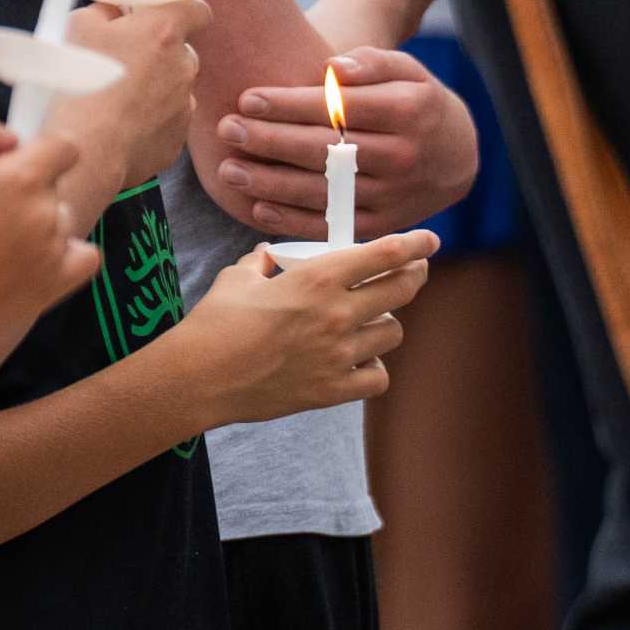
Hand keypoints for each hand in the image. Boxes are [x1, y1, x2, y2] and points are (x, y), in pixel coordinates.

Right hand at [0, 107, 101, 351]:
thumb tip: (10, 135)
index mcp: (21, 178)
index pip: (63, 145)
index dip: (36, 146)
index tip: (7, 159)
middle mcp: (46, 214)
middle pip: (53, 183)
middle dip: (24, 184)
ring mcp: (53, 253)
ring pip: (60, 218)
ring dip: (36, 218)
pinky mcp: (53, 286)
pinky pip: (84, 257)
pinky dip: (67, 251)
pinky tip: (34, 253)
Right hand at [54, 0, 210, 191]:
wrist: (87, 149)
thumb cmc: (79, 82)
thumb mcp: (78, 25)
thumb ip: (105, 10)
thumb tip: (114, 11)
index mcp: (162, 30)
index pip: (195, 8)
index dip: (179, 9)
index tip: (160, 14)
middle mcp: (183, 65)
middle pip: (179, 49)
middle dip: (156, 51)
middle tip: (122, 58)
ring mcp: (184, 104)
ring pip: (172, 86)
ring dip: (151, 86)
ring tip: (113, 98)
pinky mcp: (178, 137)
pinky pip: (166, 118)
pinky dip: (147, 118)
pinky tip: (117, 123)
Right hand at [188, 232, 437, 425]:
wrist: (201, 376)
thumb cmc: (215, 321)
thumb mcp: (237, 276)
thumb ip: (263, 262)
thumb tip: (271, 255)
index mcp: (315, 280)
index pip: (381, 256)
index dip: (412, 245)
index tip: (429, 240)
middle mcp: (336, 315)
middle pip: (400, 290)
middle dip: (413, 274)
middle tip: (413, 268)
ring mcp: (339, 355)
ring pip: (392, 332)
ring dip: (386, 320)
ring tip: (372, 316)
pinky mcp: (334, 389)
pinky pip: (378, 376)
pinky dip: (373, 365)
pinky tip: (358, 357)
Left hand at [211, 47, 478, 238]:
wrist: (458, 155)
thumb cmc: (416, 101)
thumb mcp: (407, 69)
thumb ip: (370, 62)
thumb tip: (333, 67)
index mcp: (407, 112)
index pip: (338, 109)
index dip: (290, 105)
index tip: (248, 99)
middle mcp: (402, 157)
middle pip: (325, 151)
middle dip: (270, 141)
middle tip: (228, 130)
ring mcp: (393, 195)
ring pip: (324, 192)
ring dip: (272, 184)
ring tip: (229, 170)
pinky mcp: (383, 223)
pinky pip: (334, 226)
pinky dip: (294, 221)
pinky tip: (258, 208)